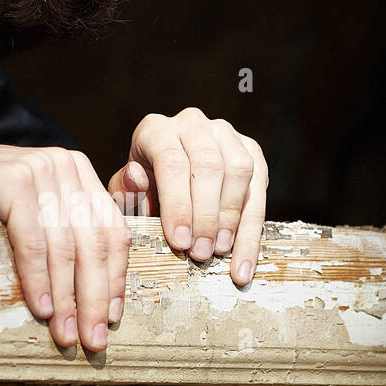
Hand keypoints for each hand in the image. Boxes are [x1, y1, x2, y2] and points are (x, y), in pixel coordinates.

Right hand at [0, 144, 131, 351]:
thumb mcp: (27, 210)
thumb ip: (61, 229)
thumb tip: (95, 290)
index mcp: (75, 170)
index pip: (111, 229)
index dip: (116, 277)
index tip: (113, 316)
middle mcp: (62, 163)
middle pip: (93, 241)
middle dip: (94, 297)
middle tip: (93, 337)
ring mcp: (36, 168)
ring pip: (65, 246)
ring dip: (67, 297)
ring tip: (64, 332)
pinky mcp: (10, 179)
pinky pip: (33, 240)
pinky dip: (38, 278)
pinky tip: (40, 307)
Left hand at [108, 108, 267, 284]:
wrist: (167, 178)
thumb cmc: (143, 187)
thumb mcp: (126, 190)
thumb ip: (126, 189)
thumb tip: (136, 178)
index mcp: (156, 129)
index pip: (171, 162)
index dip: (178, 204)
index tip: (179, 241)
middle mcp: (192, 124)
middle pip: (208, 165)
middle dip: (205, 215)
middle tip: (200, 252)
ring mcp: (226, 134)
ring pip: (239, 171)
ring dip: (231, 218)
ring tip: (219, 252)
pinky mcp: (251, 151)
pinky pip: (259, 187)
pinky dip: (251, 230)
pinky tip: (242, 261)